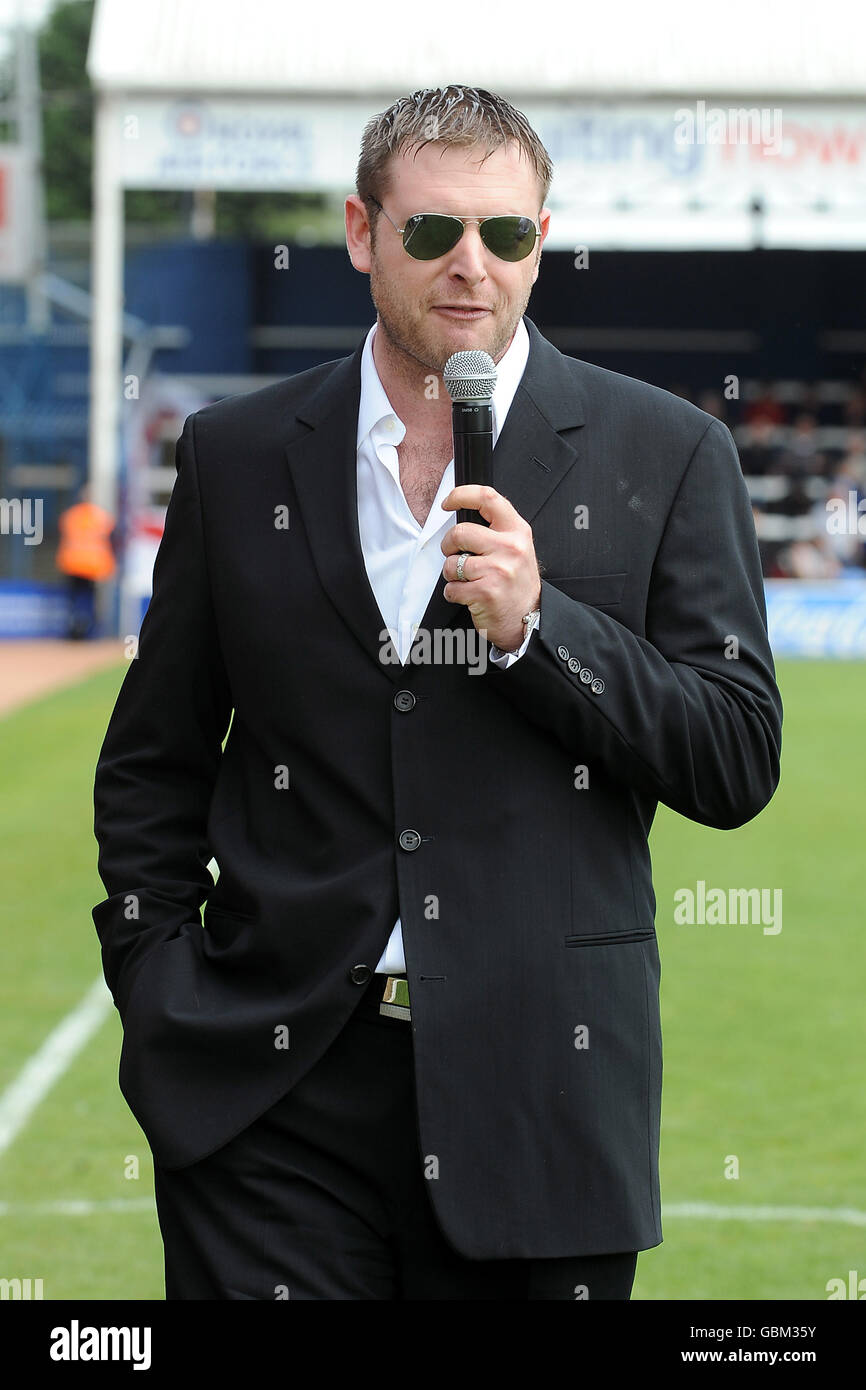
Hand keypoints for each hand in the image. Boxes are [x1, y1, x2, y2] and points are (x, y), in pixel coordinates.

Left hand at [441, 485, 541, 651]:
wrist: (529, 619)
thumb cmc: (517, 584)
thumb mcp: (517, 548)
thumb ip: (496, 529)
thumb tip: (464, 511)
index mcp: (517, 531)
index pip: (487, 498)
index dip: (462, 495)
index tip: (448, 502)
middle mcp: (510, 548)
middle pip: (460, 532)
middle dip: (449, 546)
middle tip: (456, 555)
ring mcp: (499, 570)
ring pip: (451, 563)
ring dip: (452, 574)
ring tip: (467, 580)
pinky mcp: (486, 592)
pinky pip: (452, 588)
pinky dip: (454, 594)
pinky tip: (469, 596)